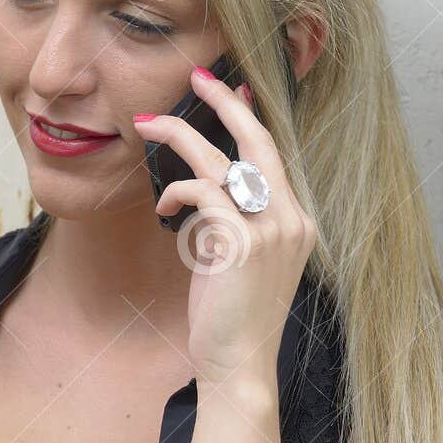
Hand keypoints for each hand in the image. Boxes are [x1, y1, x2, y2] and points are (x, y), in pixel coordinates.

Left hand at [136, 67, 316, 390]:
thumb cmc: (232, 319)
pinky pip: (202, 194)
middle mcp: (291, 221)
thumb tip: (203, 194)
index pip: (273, 156)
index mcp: (295, 223)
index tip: (233, 90)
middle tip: (197, 75)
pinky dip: (175, 192)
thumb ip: (230, 225)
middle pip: (259, 142)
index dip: (249, 119)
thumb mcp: (238, 263)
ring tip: (147, 126)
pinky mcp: (241, 245)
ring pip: (222, 162)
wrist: (239, 367)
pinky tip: (162, 210)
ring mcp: (270, 232)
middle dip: (225, 103)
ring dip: (179, 137)